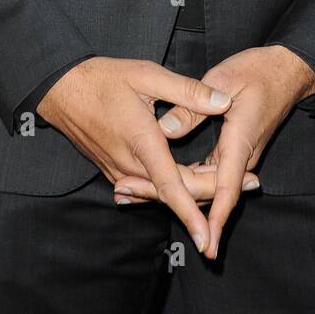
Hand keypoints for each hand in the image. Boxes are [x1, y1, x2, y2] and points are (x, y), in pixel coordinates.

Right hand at [36, 56, 234, 253]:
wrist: (61, 90)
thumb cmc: (102, 79)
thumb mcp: (147, 74)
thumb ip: (188, 91)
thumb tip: (223, 102)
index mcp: (142, 142)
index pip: (172, 187)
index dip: (192, 215)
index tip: (208, 238)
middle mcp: (130, 165)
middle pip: (176, 193)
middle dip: (213, 196)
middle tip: (254, 183)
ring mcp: (121, 171)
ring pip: (164, 191)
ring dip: (197, 190)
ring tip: (233, 179)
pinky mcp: (116, 169)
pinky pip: (151, 185)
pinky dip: (176, 186)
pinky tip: (196, 177)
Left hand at [110, 46, 314, 259]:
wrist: (285, 72)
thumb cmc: (258, 72)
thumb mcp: (224, 79)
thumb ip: (194, 104)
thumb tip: (165, 130)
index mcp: (240, 141)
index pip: (227, 188)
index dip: (215, 218)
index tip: (205, 243)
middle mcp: (240, 156)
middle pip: (208, 191)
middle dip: (173, 202)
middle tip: (125, 194)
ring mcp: (236, 156)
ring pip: (205, 185)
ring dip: (174, 192)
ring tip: (128, 190)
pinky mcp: (230, 152)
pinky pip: (207, 174)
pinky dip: (183, 180)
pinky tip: (158, 181)